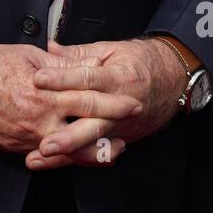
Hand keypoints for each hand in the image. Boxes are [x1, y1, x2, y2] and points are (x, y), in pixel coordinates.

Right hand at [0, 43, 142, 154]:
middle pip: (85, 133)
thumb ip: (63, 66)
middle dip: (110, 133)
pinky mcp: (15, 148)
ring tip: (110, 151)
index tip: (132, 103)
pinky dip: (64, 157)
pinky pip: (46, 157)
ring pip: (68, 154)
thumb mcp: (29, 57)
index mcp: (46, 93)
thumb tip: (92, 66)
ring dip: (91, 154)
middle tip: (129, 134)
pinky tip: (74, 154)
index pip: (89, 99)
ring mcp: (27, 138)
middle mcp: (40, 120)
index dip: (113, 103)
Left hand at [24, 36, 185, 169]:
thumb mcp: (112, 49)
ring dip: (66, 151)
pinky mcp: (119, 137)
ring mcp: (120, 126)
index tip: (38, 80)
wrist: (173, 81)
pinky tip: (55, 164)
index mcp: (118, 77)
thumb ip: (79, 53)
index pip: (87, 79)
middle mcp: (120, 105)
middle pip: (92, 120)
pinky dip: (75, 158)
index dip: (62, 79)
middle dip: (66, 133)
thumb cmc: (142, 62)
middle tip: (43, 140)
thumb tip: (51, 49)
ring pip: (92, 142)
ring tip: (42, 155)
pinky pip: (95, 151)